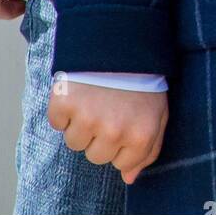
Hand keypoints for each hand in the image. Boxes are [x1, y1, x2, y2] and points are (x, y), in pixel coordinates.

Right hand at [47, 78, 167, 184]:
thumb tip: (128, 178)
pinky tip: (80, 90)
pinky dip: (63, 108)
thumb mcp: (158, 112)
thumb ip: (148, 149)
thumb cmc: (142, 76)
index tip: (124, 121)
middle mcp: (114, 131)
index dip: (121, 143)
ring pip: (74, 142)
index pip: (121, 165)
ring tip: (95, 96)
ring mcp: (87, 118)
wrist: (121, 36)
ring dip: (80, 122)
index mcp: (141, 135)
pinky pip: (57, 123)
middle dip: (100, 135)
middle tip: (108, 106)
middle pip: (95, 156)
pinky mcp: (64, 103)